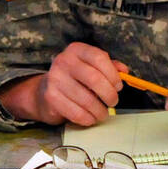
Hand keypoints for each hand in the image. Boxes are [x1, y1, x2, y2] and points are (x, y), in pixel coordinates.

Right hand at [0, 42, 127, 126]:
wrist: (44, 91)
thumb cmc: (74, 78)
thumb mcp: (90, 66)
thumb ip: (108, 66)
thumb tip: (124, 71)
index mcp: (76, 50)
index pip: (99, 58)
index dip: (113, 75)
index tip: (118, 86)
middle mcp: (63, 61)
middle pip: (94, 79)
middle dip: (109, 94)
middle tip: (113, 102)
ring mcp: (55, 79)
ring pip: (87, 99)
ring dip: (100, 111)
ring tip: (103, 113)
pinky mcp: (51, 97)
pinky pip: (76, 112)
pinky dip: (88, 118)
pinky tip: (91, 118)